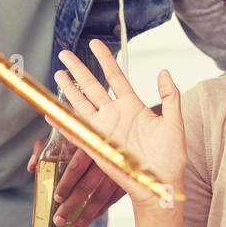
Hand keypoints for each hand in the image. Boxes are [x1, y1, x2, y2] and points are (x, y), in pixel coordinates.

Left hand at [27, 140, 126, 226]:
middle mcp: (105, 157)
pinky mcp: (127, 179)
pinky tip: (90, 222)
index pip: (76, 167)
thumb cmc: (84, 133)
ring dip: (87, 217)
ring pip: (102, 198)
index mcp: (89, 144)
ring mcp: (119, 170)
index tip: (56, 197)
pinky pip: (113, 200)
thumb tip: (31, 168)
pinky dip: (101, 212)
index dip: (66, 184)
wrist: (120, 130)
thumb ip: (44, 147)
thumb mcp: (64, 135)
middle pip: (87, 186)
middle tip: (58, 220)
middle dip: (71, 206)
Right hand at [52, 39, 186, 209]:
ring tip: (57, 74)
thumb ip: (170, 96)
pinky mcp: (96, 145)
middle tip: (65, 53)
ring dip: (68, 89)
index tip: (95, 44)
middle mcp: (115, 115)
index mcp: (133, 107)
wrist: (160, 183)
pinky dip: (62, 122)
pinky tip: (51, 111)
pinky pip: (75, 131)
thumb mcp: (174, 122)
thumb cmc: (170, 157)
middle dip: (78, 69)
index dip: (104, 59)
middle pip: (92, 86)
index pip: (115, 76)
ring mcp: (104, 129)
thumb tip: (164, 71)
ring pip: (81, 104)